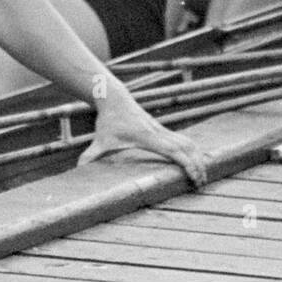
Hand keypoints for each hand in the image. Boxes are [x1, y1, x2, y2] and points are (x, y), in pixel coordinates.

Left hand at [80, 94, 208, 187]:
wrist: (115, 98)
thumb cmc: (108, 120)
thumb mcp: (100, 139)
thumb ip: (91, 154)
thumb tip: (78, 167)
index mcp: (149, 137)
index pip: (174, 152)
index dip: (187, 164)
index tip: (195, 177)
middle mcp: (160, 132)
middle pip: (187, 148)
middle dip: (197, 165)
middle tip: (202, 183)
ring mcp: (163, 129)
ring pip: (188, 142)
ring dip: (198, 156)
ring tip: (202, 174)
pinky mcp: (162, 129)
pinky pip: (183, 139)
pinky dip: (192, 149)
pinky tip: (195, 159)